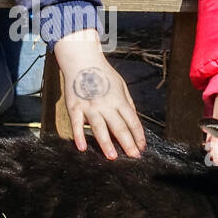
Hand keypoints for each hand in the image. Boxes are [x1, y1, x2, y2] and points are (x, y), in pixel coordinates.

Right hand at [52, 28, 144, 159]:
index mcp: (119, 99)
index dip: (138, 135)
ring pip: (99, 128)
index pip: (132, 121)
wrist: (82, 60)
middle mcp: (106, 104)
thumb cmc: (103, 74)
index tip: (142, 148)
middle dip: (127, 143)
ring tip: (112, 157)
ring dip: (106, 143)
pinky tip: (82, 148)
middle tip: (133, 157)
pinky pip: (77, 124)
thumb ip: (127, 103)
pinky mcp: (75, 107)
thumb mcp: (121, 85)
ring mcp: (90, 106)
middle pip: (119, 127)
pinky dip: (79, 136)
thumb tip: (134, 120)